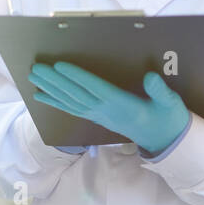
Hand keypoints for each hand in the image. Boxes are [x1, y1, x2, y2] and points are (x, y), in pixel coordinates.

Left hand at [28, 62, 190, 153]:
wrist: (163, 139)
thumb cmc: (166, 117)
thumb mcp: (170, 103)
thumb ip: (160, 91)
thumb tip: (151, 77)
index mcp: (121, 104)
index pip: (95, 88)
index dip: (77, 77)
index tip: (60, 65)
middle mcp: (105, 111)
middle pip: (76, 94)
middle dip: (55, 81)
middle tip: (36, 68)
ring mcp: (98, 116)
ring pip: (70, 101)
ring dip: (50, 89)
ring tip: (33, 77)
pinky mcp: (96, 118)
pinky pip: (72, 110)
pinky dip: (55, 102)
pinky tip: (41, 95)